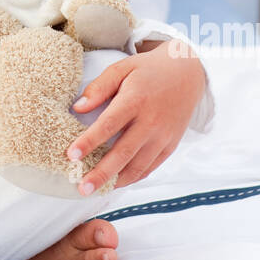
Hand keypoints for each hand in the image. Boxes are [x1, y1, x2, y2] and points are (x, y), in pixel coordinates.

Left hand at [65, 41, 206, 193]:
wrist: (187, 72)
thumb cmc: (149, 70)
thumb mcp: (122, 68)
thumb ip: (99, 88)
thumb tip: (78, 108)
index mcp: (135, 100)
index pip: (108, 125)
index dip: (89, 142)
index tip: (71, 156)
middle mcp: (151, 121)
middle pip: (123, 153)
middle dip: (101, 173)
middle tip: (81, 188)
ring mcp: (163, 136)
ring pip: (138, 166)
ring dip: (116, 181)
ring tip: (95, 190)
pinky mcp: (171, 145)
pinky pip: (151, 167)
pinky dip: (133, 178)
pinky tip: (117, 182)